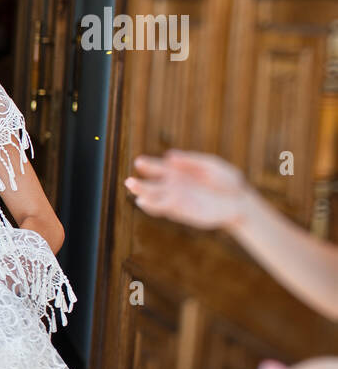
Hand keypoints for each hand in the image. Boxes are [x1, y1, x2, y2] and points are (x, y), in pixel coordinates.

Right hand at [124, 150, 250, 231]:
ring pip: (153, 198)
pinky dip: (151, 207)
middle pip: (151, 184)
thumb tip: (169, 156)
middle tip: (129, 181)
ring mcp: (176, 199)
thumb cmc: (227, 181)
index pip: (158, 168)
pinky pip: (162, 209)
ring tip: (133, 191)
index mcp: (178, 172)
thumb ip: (191, 160)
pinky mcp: (180, 212)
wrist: (240, 202)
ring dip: (142, 195)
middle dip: (139, 184)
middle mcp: (173, 186)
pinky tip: (144, 203)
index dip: (148, 165)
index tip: (140, 162)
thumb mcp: (211, 165)